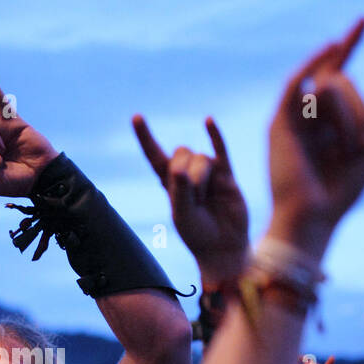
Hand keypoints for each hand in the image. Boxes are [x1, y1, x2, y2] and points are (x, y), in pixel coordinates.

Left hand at [132, 114, 247, 281]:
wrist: (223, 246)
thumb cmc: (198, 233)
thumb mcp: (182, 214)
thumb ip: (180, 190)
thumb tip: (180, 167)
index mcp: (169, 183)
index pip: (155, 155)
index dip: (145, 137)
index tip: (136, 117)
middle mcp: (187, 173)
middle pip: (180, 153)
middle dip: (186, 173)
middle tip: (194, 197)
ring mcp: (207, 172)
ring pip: (201, 157)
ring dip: (201, 179)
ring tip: (206, 199)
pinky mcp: (226, 174)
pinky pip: (221, 150)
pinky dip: (215, 135)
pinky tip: (208, 121)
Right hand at [267, 18, 363, 250]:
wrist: (311, 217)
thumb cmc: (341, 192)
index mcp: (329, 121)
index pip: (339, 73)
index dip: (350, 44)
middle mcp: (309, 114)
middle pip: (342, 82)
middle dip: (362, 110)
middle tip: (362, 147)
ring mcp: (292, 117)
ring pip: (327, 86)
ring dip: (349, 115)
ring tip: (349, 148)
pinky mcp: (279, 123)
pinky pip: (296, 83)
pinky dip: (312, 63)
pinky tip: (332, 48)